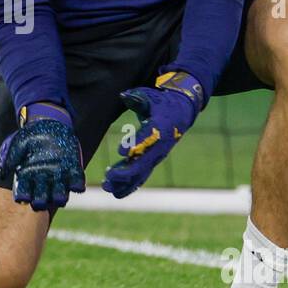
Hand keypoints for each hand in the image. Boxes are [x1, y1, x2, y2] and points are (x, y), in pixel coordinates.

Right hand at [0, 102, 84, 212]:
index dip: (23, 197)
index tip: (24, 197)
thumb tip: (2, 174)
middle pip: (42, 199)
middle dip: (41, 201)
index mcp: (27, 177)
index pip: (23, 193)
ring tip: (59, 197)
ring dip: (59, 197)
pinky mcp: (73, 169)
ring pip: (60, 195)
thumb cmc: (29, 136)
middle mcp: (43, 181)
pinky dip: (77, 186)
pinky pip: (77, 182)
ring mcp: (59, 176)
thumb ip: (8, 157)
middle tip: (41, 199)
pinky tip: (76, 185)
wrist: (48, 123)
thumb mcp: (15, 143)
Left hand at [103, 71, 204, 198]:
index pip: (148, 137)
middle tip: (108, 177)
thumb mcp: (150, 96)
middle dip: (126, 171)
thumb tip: (123, 95)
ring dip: (124, 182)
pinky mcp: (153, 161)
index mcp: (160, 127)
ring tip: (106, 187)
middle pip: (144, 162)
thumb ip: (136, 97)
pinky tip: (116, 192)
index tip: (121, 151)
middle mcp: (160, 146)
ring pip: (141, 173)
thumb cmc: (161, 103)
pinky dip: (130, 184)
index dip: (135, 144)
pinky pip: (142, 175)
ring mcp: (157, 156)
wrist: (180, 113)